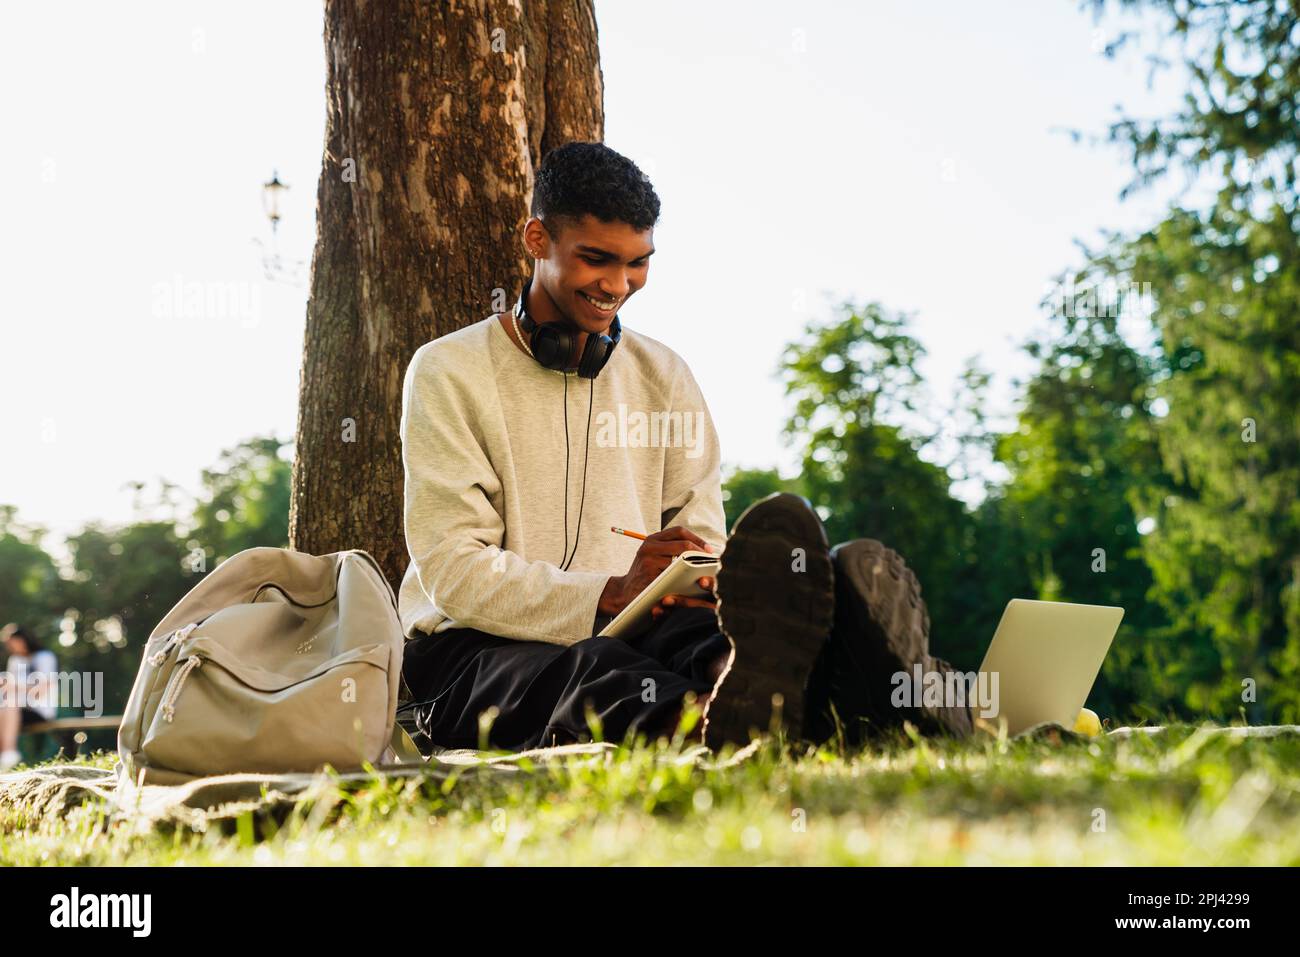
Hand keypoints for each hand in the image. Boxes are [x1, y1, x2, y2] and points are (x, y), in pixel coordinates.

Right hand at [597, 526, 714, 617]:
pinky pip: (674, 577)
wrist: (624, 593)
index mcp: (652, 539)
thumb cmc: (646, 575)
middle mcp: (649, 547)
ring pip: (681, 561)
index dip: (697, 539)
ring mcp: (648, 562)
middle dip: (700, 553)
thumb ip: (671, 550)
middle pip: (683, 544)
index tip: (709, 550)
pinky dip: (686, 581)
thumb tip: (704, 550)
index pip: (679, 531)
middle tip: (712, 563)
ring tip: (706, 573)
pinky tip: (694, 584)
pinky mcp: (650, 577)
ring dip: (696, 568)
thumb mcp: (654, 557)